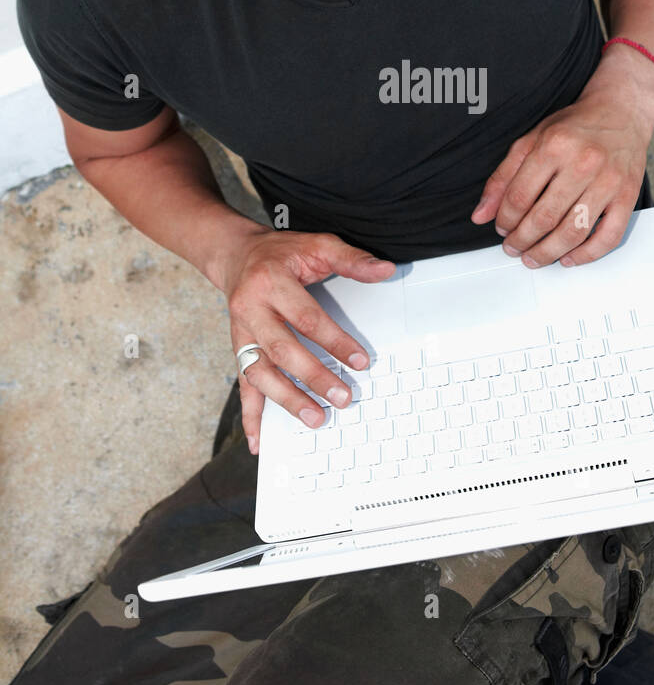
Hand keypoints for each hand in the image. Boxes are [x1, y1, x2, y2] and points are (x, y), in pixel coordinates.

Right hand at [216, 228, 394, 452]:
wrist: (236, 254)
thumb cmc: (281, 253)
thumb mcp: (317, 244)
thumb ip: (351, 258)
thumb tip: (386, 270)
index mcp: (272, 283)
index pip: (306, 318)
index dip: (334, 341)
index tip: (360, 360)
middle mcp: (251, 310)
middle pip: (282, 349)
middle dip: (313, 377)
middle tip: (342, 398)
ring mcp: (241, 333)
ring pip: (259, 372)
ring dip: (286, 399)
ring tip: (314, 418)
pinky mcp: (238, 349)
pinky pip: (242, 385)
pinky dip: (250, 415)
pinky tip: (260, 440)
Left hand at [470, 47, 653, 267]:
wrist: (622, 111)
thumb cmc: (575, 127)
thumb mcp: (532, 140)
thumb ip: (503, 176)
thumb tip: (481, 214)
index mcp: (554, 146)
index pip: (520, 196)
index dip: (505, 220)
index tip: (501, 228)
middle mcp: (583, 163)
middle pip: (544, 217)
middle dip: (522, 240)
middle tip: (513, 248)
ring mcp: (609, 181)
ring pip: (574, 231)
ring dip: (548, 252)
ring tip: (534, 258)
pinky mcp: (628, 195)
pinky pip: (609, 236)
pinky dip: (587, 255)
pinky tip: (570, 258)